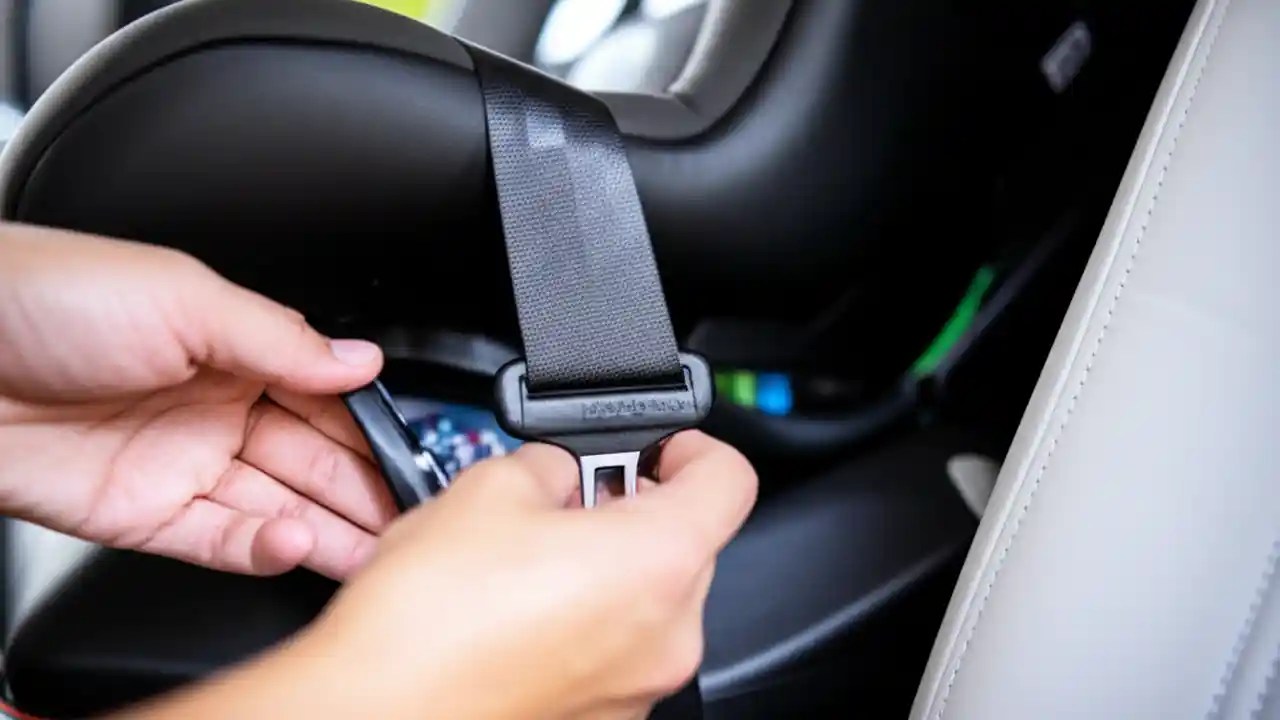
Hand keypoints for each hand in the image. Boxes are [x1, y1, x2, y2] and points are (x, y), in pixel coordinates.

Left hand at [0, 223, 396, 578]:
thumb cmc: (46, 296)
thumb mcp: (184, 299)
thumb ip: (281, 340)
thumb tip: (362, 360)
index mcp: (235, 347)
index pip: (326, 398)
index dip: (373, 432)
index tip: (415, 460)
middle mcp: (217, 407)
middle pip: (312, 460)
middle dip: (364, 490)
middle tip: (409, 519)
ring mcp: (183, 464)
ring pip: (277, 506)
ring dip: (328, 530)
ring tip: (372, 548)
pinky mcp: (144, 516)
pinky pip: (220, 540)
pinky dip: (263, 548)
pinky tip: (296, 543)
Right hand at [122, 431, 757, 719]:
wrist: (373, 712)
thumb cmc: (428, 622)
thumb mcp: (489, 486)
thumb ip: (550, 465)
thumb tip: (558, 472)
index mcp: (658, 562)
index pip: (730, 478)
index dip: (695, 446)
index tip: (662, 444)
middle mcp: (667, 635)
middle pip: (689, 544)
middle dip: (635, 510)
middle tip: (572, 497)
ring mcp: (638, 687)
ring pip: (650, 601)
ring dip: (607, 568)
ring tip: (529, 556)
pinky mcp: (603, 718)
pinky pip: (618, 650)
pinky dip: (587, 621)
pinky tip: (519, 609)